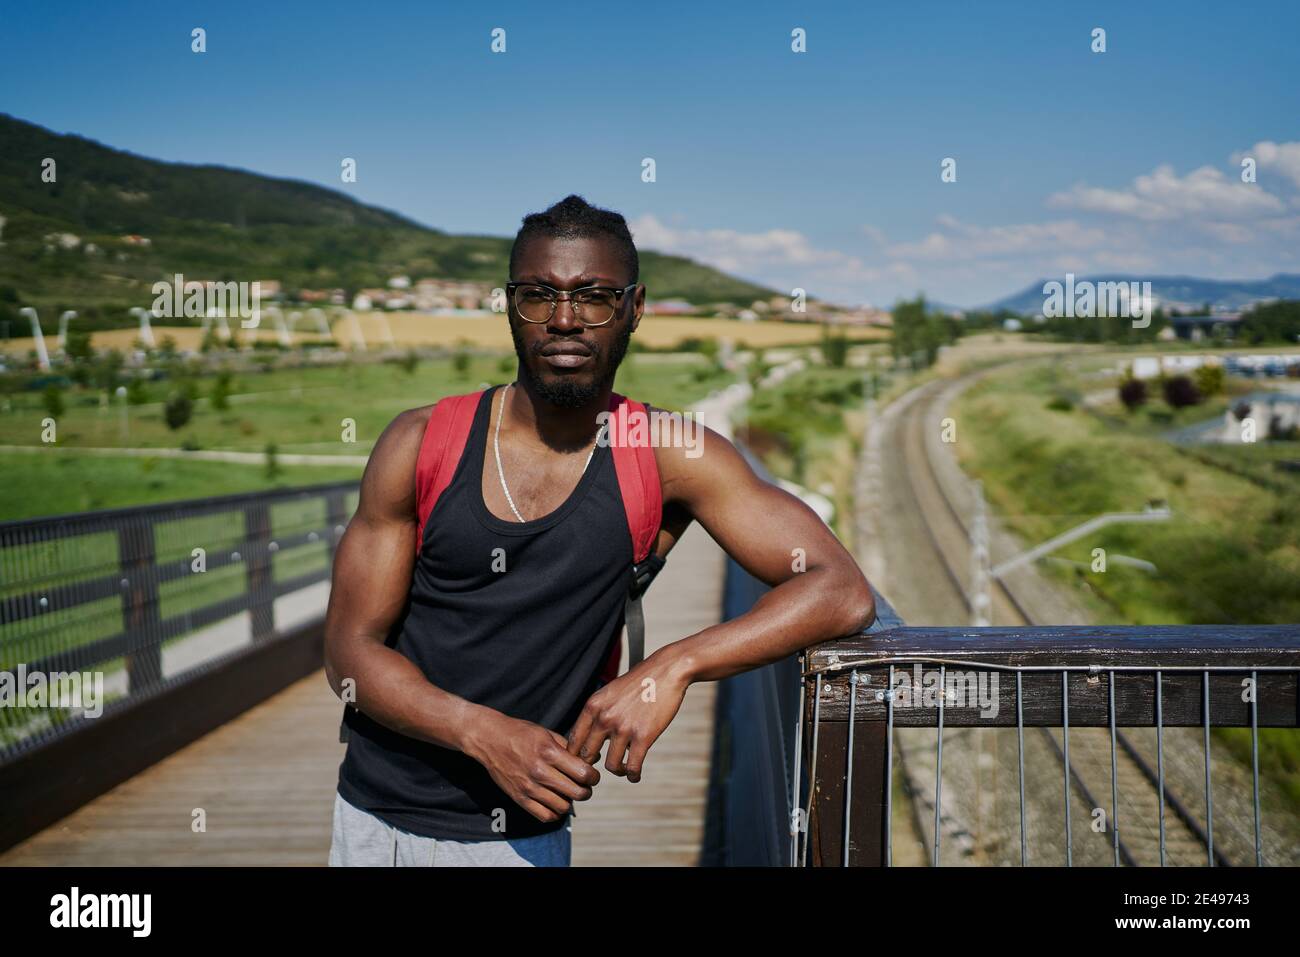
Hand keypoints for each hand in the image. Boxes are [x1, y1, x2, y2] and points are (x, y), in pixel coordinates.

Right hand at [464, 711, 600, 823]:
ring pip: (563, 806)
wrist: (489, 739)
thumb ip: (569, 748)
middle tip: (585, 786)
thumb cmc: (520, 733)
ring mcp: (528, 787)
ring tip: (568, 793)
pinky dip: (555, 813)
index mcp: (549, 752)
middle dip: (586, 791)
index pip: (583, 773)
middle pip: (577, 793)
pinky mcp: (519, 798)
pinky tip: (555, 802)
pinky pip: (545, 816)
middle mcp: (540, 771)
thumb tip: (591, 761)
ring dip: (570, 801)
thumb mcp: (547, 734)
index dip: (593, 777)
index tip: (592, 775)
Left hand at [566, 651, 690, 782]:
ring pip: (611, 766)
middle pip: (587, 756)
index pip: (574, 740)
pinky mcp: (643, 737)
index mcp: (593, 706)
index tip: (585, 760)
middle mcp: (604, 718)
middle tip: (602, 768)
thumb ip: (599, 711)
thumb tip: (591, 734)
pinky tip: (635, 775)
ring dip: (617, 771)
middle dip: (592, 767)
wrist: (666, 672)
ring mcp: (623, 728)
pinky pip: (633, 766)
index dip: (576, 756)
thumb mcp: (610, 691)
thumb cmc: (640, 682)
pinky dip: (633, 775)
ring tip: (623, 769)